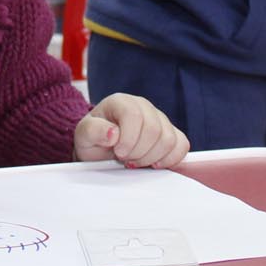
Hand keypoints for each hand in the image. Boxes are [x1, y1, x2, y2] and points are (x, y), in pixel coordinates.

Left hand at [74, 94, 190, 167]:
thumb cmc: (94, 139)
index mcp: (121, 102)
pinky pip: (182, 145)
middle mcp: (143, 106)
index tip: (118, 153)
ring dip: (152, 157)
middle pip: (154, 129)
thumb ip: (93, 131)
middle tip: (125, 159)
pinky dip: (170, 159)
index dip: (128, 139)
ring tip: (136, 161)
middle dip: (139, 152)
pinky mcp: (171, 133)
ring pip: (169, 139)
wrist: (102, 148)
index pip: (134, 115)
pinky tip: (153, 163)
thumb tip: (113, 133)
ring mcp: (160, 118)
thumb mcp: (83, 135)